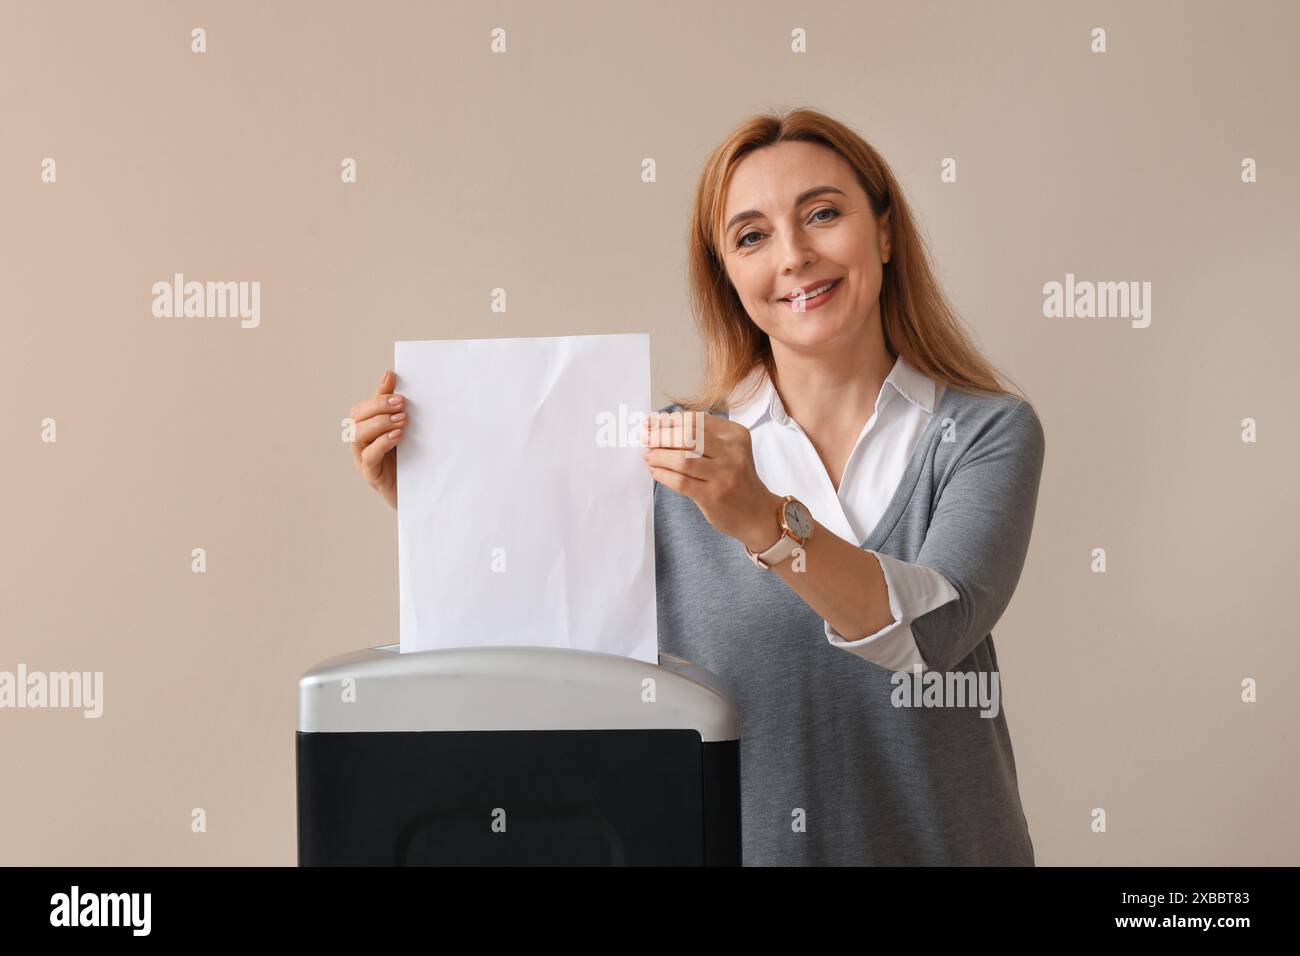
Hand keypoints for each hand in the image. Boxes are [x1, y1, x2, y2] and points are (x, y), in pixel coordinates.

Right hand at [348, 369, 405, 510]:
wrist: (421, 498)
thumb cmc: (413, 463)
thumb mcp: (409, 435)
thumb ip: (402, 411)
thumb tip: (399, 381)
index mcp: (370, 430)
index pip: (365, 405)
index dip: (377, 391)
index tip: (392, 377)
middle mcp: (362, 443)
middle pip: (357, 417)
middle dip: (378, 406)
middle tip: (402, 403)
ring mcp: (363, 460)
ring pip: (358, 434)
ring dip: (380, 423)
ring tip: (402, 420)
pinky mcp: (371, 475)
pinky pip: (368, 456)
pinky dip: (381, 443)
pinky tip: (397, 436)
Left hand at [642, 411, 783, 550]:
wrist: (757, 513)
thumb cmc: (736, 479)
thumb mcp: (729, 451)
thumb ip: (703, 437)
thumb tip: (661, 427)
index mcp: (735, 435)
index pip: (696, 420)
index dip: (669, 420)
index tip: (651, 422)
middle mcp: (732, 452)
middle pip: (688, 436)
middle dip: (660, 435)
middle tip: (645, 438)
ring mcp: (724, 475)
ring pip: (682, 458)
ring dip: (659, 456)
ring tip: (648, 456)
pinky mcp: (713, 496)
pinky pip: (680, 481)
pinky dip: (662, 475)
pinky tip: (654, 471)